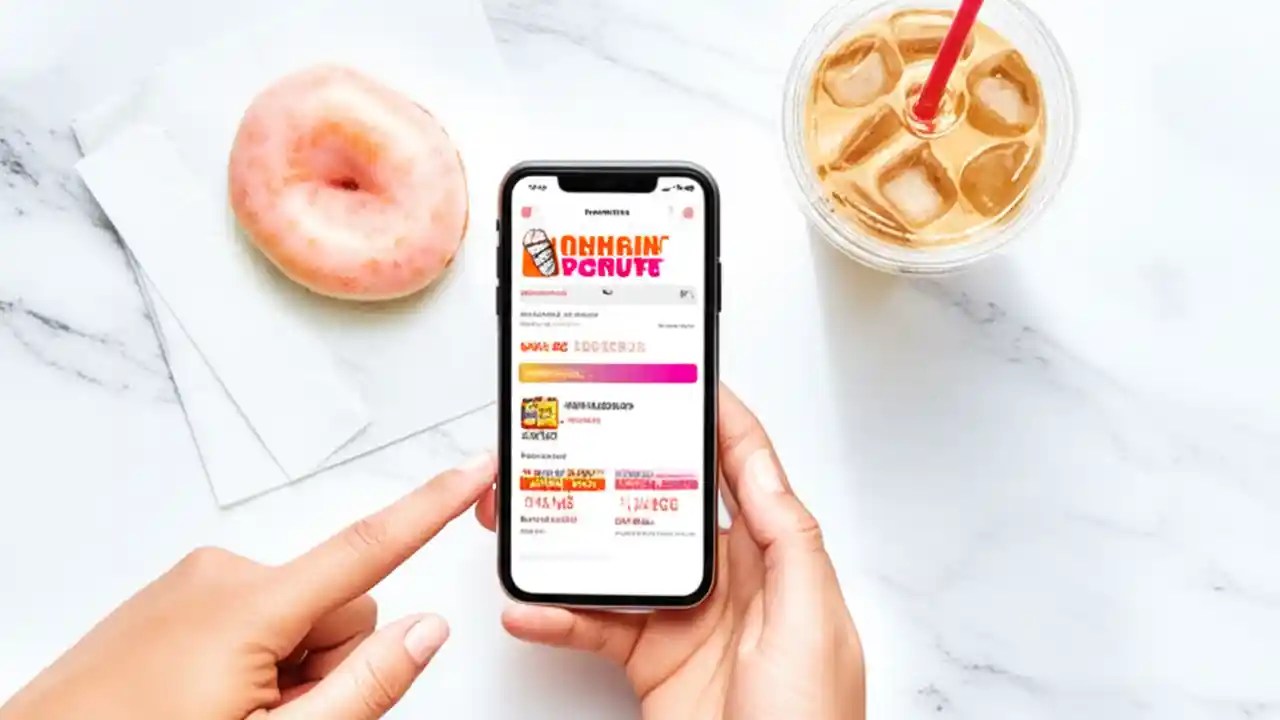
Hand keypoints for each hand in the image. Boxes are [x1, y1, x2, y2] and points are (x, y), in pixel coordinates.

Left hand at [1, 454, 495, 719]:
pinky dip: (254, 654)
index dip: (434, 506)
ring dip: (292, 664)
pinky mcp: (174, 597)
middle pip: (339, 604)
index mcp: (251, 606)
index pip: (370, 549)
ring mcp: (192, 585)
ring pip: (298, 612)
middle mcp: (222, 575)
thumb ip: (365, 687)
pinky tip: (213, 701)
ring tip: (237, 716)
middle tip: (280, 718)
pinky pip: (254, 612)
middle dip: (333, 661)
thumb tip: (427, 630)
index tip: (474, 470)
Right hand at [475, 385, 864, 718]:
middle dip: (629, 471)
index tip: (694, 381)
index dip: (724, 424)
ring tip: (539, 519)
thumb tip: (764, 474)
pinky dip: (558, 617)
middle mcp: (733, 586)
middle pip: (672, 508)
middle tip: (590, 438)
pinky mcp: (652, 662)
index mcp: (780, 565)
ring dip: (579, 545)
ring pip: (622, 563)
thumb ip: (789, 547)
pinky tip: (532, 607)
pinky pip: (596, 626)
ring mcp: (688, 623)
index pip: (750, 475)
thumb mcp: (813, 626)